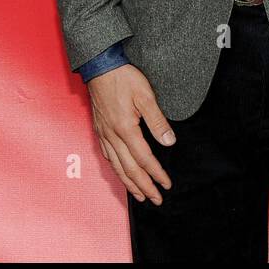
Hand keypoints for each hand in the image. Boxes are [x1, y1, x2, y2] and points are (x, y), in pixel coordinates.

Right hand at [87, 63, 174, 205]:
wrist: (99, 68)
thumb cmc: (124, 79)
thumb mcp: (146, 96)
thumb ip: (158, 121)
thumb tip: (169, 142)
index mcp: (125, 129)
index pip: (144, 159)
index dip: (156, 174)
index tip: (166, 184)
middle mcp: (112, 136)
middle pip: (129, 169)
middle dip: (144, 186)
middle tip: (156, 199)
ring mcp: (103, 135)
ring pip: (116, 166)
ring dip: (129, 183)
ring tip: (140, 195)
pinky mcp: (99, 131)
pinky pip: (108, 157)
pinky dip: (117, 170)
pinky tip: (122, 174)